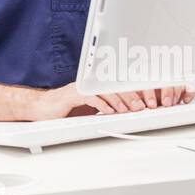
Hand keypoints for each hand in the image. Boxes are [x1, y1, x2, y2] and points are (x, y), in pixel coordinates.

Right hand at [35, 84, 194, 119]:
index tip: (149, 100)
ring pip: (106, 91)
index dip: (136, 91)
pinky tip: (110, 111)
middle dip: (133, 95)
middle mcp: (92, 83)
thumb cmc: (70, 108)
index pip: (121, 84)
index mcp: (99, 84)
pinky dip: (102, 105)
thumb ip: (109, 106)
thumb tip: (131, 110)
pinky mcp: (73, 95)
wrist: (44, 108)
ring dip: (121, 101)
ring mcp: (83, 88)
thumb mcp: (94, 108)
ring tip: (130, 109)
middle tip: (145, 105)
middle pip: (117, 86)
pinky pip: (91, 98)